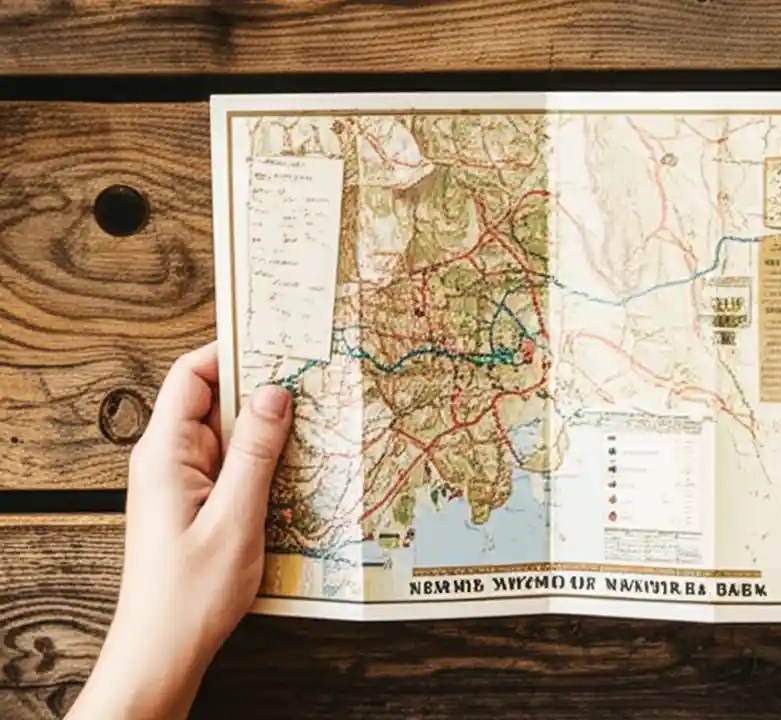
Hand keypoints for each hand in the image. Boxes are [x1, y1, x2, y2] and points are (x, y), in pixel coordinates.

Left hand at [69, 342, 292, 719]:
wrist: (163, 651)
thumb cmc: (191, 594)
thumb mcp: (235, 518)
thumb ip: (255, 451)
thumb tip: (275, 393)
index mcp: (164, 452)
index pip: (192, 375)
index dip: (234, 351)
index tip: (281, 341)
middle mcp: (168, 459)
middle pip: (215, 400)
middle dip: (264, 389)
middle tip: (317, 380)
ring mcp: (182, 482)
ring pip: (229, 434)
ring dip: (270, 430)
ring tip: (319, 423)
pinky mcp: (198, 504)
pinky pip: (233, 465)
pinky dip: (265, 461)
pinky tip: (299, 468)